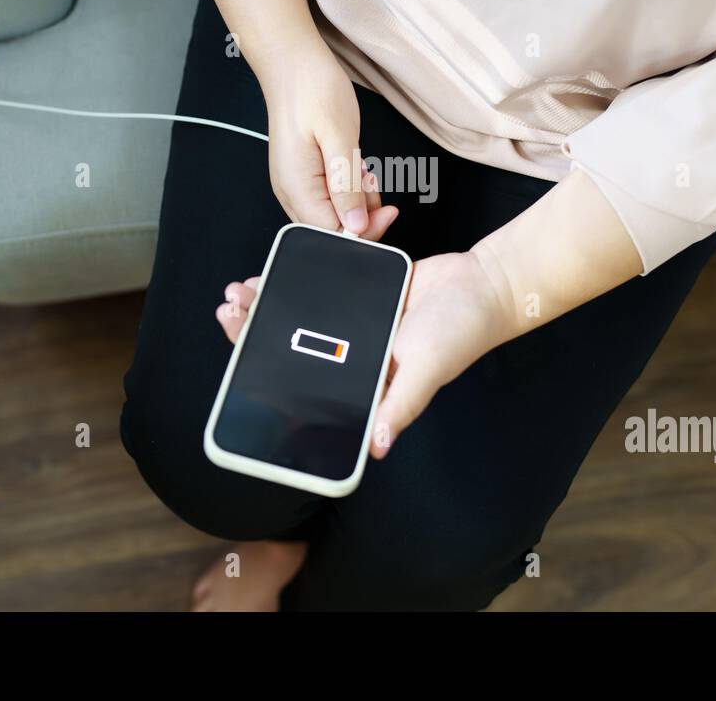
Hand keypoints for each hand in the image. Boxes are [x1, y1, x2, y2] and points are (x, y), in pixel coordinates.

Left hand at [214, 249, 513, 459]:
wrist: (485, 283)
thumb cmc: (461, 334)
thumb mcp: (427, 370)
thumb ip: (400, 406)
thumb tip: (376, 448)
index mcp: (364, 382)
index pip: (303, 381)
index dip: (266, 366)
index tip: (237, 341)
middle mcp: (355, 357)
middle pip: (294, 346)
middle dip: (257, 329)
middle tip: (230, 307)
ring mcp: (357, 325)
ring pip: (302, 316)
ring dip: (271, 303)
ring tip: (242, 288)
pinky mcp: (365, 293)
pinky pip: (324, 287)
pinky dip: (300, 278)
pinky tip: (276, 269)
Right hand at [260, 42, 396, 239]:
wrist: (293, 64)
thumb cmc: (313, 90)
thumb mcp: (340, 138)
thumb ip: (347, 186)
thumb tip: (357, 226)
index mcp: (297, 188)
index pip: (332, 234)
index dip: (364, 230)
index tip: (388, 212)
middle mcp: (292, 193)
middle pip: (332, 229)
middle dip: (362, 215)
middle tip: (374, 182)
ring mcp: (296, 185)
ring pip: (334, 214)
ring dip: (358, 199)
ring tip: (363, 168)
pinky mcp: (304, 176)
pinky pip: (331, 197)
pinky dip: (349, 188)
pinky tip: (354, 167)